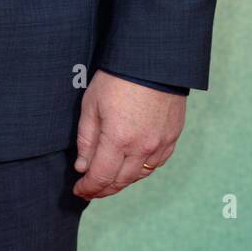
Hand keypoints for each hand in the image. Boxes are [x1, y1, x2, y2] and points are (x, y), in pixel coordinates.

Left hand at [73, 69, 185, 200]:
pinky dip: (141, 170)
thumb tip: (83, 166)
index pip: (101, 177)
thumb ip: (86, 139)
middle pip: (120, 181)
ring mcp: (160, 144)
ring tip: (108, 180)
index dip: (88, 188)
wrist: (153, 60)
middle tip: (90, 189)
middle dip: (102, 189)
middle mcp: (142, 148)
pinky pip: (156, 163)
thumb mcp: (91, 104)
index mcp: (118, 140)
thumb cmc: (117, 78)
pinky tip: (132, 167)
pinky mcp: (172, 137)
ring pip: (139, 175)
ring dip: (122, 181)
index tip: (78, 190)